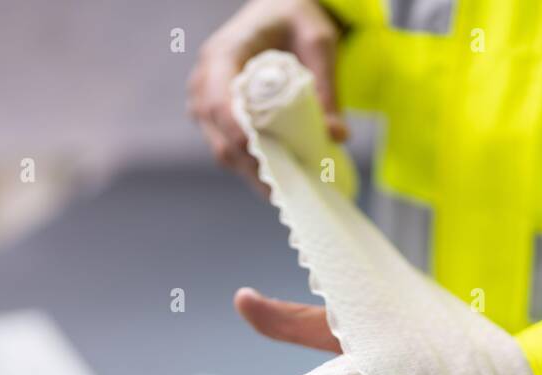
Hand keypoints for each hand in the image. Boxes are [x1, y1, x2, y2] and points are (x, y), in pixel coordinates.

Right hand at [188, 0, 347, 192]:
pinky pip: (229, 150)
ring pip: (222, 150)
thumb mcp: (319, 43)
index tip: (268, 162)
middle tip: (289, 190)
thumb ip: (327, 88)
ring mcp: (205, 102)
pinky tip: (279, 180)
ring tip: (288, 190)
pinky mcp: (217, 118)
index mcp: (222, 55)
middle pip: (219, 136)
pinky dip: (252, 167)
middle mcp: (204, 81)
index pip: (219, 104)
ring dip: (253, 173)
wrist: (278, 13)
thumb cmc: (296, 19)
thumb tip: (337, 136)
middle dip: (253, 166)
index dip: (239, 137)